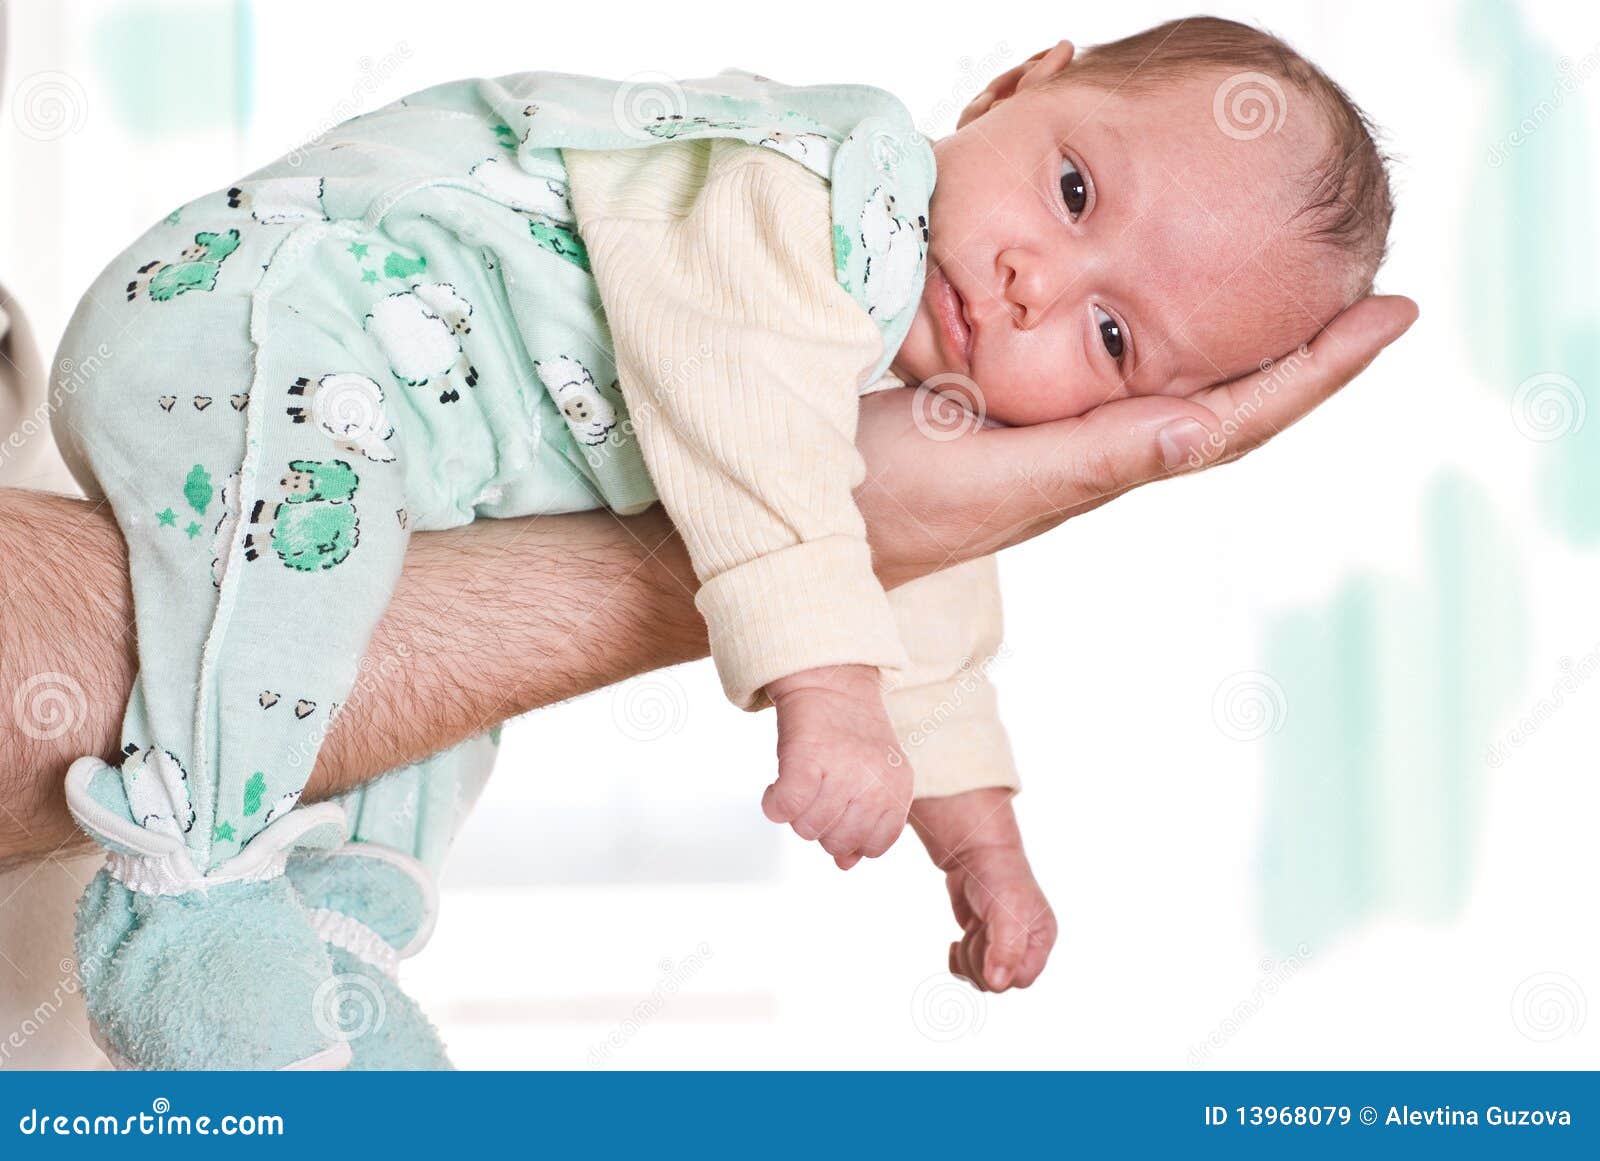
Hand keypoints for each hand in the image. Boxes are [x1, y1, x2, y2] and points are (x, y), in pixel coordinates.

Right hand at [762, 665, 913, 867]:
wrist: (829, 680)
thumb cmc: (849, 735)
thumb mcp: (871, 780)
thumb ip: (865, 824)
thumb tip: (845, 865)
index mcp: (898, 788)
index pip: (874, 846)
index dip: (850, 837)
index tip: (840, 809)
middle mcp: (874, 782)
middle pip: (837, 842)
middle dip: (821, 825)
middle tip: (817, 791)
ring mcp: (842, 770)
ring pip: (807, 829)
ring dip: (796, 813)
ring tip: (801, 782)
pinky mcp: (807, 758)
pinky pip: (785, 808)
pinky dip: (774, 804)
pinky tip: (775, 788)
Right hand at [856, 295, 1418, 588]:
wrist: (798, 535)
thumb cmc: (879, 506)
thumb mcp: (983, 473)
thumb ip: (1088, 459)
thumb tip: (1202, 433)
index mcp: (1096, 467)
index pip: (1233, 419)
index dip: (1315, 372)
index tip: (1390, 317)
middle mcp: (1090, 455)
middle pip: (1225, 406)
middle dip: (1305, 358)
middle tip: (1374, 303)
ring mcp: (1053, 439)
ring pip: (1176, 393)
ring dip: (1245, 353)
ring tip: (1300, 309)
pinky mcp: (1012, 419)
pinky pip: (1115, 380)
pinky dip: (1162, 344)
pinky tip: (1164, 324)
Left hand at [912, 788, 1056, 991]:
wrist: (974, 853)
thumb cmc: (998, 876)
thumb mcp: (1007, 911)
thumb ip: (1006, 948)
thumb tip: (997, 984)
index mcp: (1040, 940)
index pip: (1022, 979)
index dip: (1001, 969)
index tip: (988, 942)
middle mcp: (1024, 946)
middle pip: (998, 982)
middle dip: (980, 960)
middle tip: (977, 930)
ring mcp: (1001, 945)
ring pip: (981, 977)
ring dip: (969, 956)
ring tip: (973, 927)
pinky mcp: (980, 942)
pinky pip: (967, 970)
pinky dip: (957, 960)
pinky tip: (956, 942)